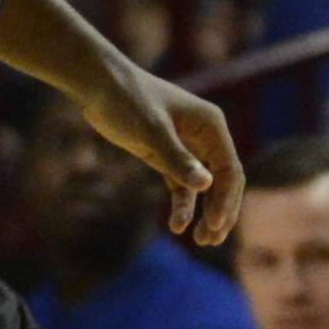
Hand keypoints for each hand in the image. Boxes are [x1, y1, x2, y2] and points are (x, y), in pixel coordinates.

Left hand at [80, 64, 243, 242]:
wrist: (99, 86)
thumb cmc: (127, 99)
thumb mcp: (151, 130)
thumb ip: (177, 158)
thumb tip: (205, 186)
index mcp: (211, 126)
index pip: (229, 170)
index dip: (225, 199)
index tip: (214, 225)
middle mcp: (205, 138)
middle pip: (223, 182)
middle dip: (219, 211)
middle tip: (210, 241)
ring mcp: (188, 148)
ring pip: (205, 188)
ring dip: (204, 214)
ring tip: (200, 242)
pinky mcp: (168, 156)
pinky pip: (182, 187)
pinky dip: (182, 206)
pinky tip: (177, 226)